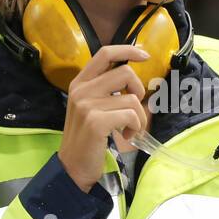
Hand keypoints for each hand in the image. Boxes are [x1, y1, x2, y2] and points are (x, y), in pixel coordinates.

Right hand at [57, 44, 149, 190]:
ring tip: (128, 130)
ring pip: (132, 98)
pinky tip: (125, 137)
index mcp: (80, 83)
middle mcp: (81, 90)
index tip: (145, 55)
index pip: (105, 53)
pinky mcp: (95, 121)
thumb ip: (105, 90)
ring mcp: (86, 105)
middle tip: (134, 111)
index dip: (128, 50)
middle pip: (125, 73)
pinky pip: (131, 115)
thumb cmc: (88, 138)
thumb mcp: (91, 108)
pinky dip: (135, 128)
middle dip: (139, 92)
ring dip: (139, 117)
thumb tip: (134, 79)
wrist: (73, 167)